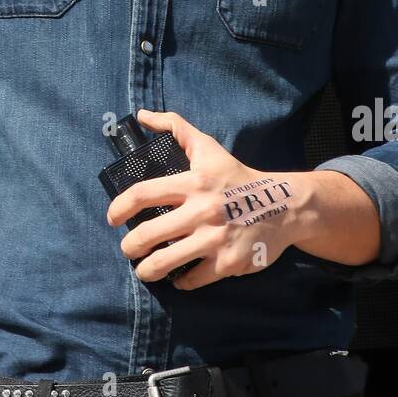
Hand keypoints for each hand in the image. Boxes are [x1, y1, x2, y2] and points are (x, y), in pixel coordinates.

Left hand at [104, 108, 313, 289]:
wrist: (284, 206)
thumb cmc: (238, 177)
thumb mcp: (208, 148)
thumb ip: (175, 127)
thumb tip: (142, 115)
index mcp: (194, 182)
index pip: (143, 193)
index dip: (120, 207)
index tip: (112, 219)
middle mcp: (202, 211)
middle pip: (148, 235)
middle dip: (130, 247)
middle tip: (128, 250)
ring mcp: (215, 240)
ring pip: (165, 263)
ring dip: (147, 270)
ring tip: (144, 270)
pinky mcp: (228, 263)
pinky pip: (192, 279)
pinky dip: (181, 281)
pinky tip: (179, 276)